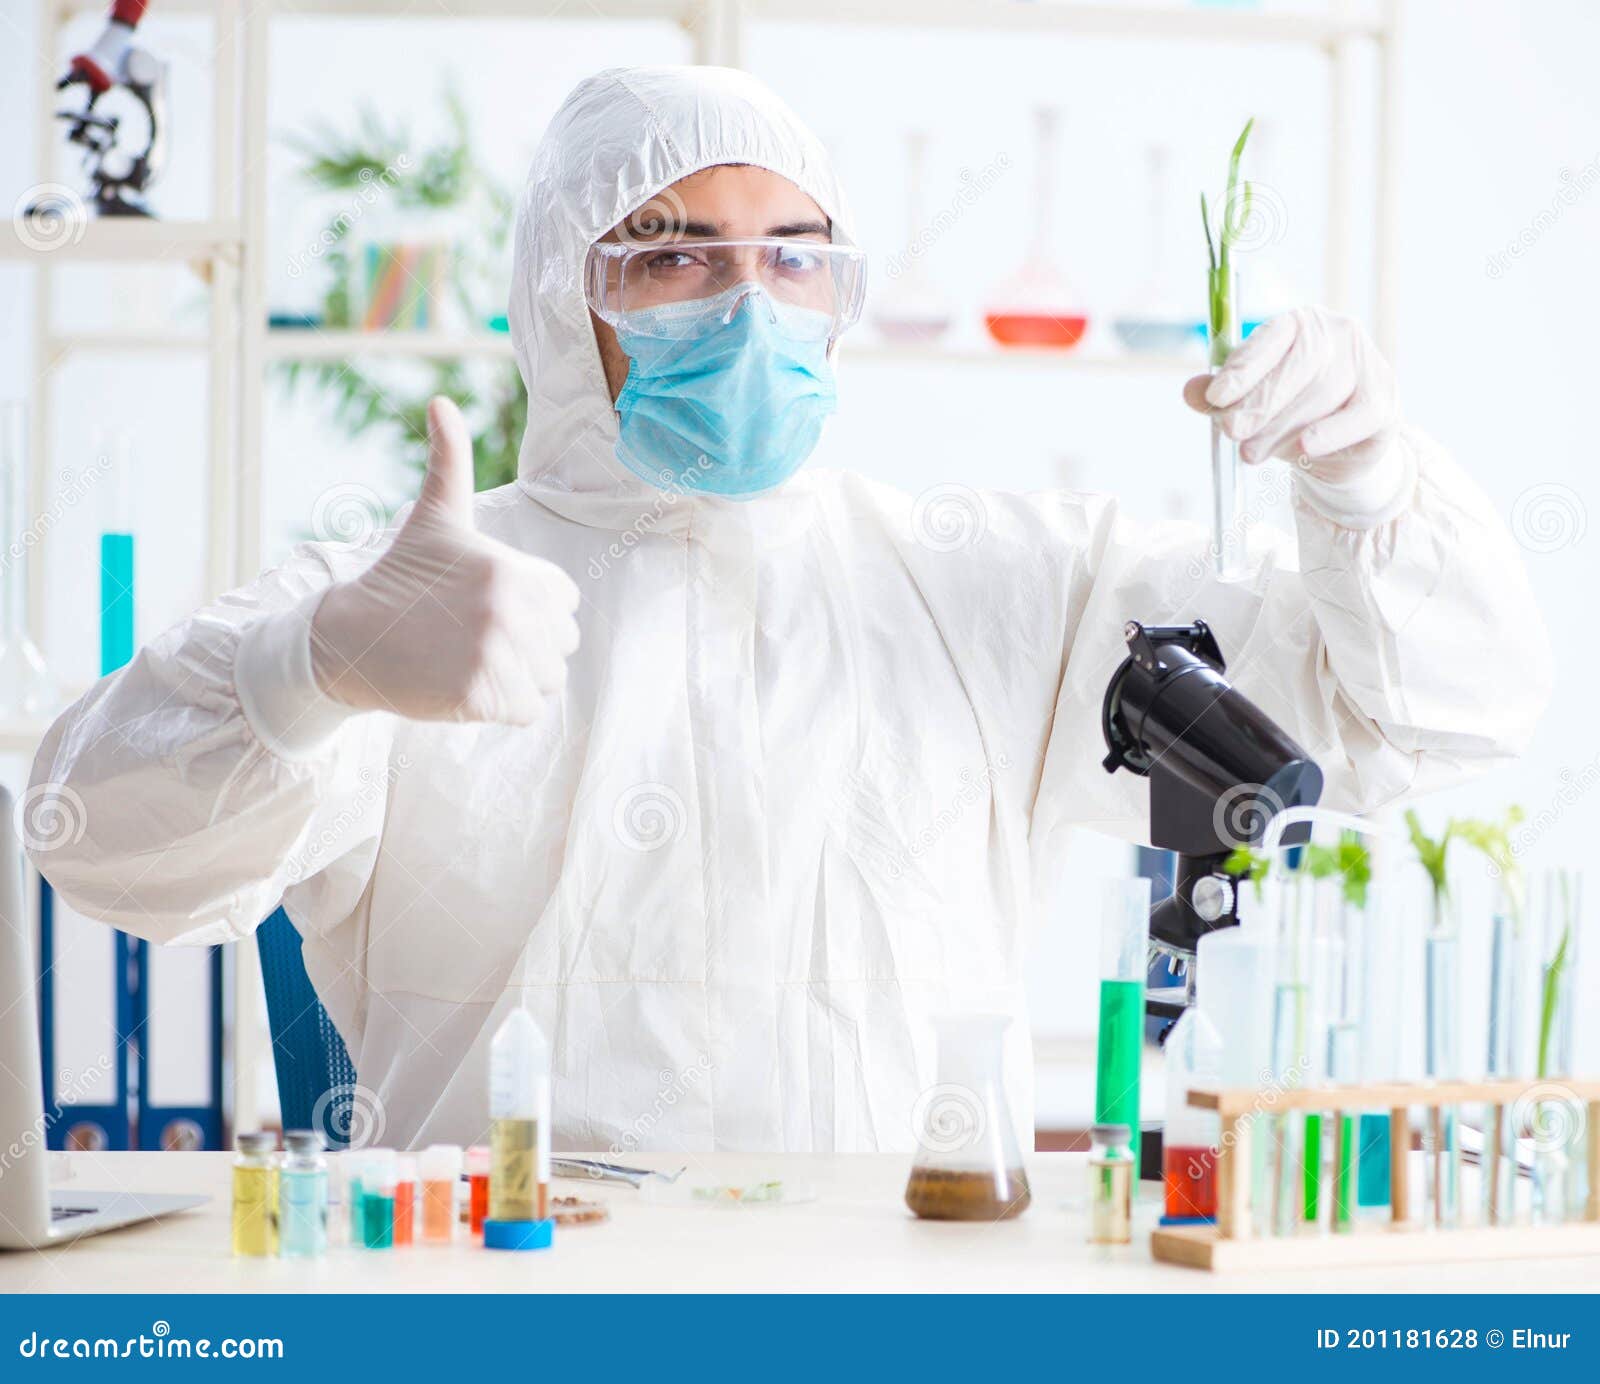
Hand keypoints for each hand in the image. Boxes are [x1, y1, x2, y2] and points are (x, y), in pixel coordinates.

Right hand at [310, 396, 579, 722]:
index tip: (487, 607)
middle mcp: (511, 612)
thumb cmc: (401, 577)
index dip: (533, 612)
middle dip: (527, 649)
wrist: (349, 637)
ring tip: (469, 661)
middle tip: (474, 639)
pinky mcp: (479, 696)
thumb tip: (440, 401)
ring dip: (516, 681)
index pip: (565, 606)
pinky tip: (466, 687)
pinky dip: (501, 709)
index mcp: (514, 572)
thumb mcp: (436, 518)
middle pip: (560, 648)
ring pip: (546, 683)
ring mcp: (495, 656)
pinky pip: (525, 713)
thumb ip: (449, 461)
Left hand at [1183, 306, 1398, 487]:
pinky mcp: (1385, 399)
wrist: (1341, 448)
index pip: (1272, 336)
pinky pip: (1359, 414)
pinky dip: (1330, 432)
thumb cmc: (1291, 414)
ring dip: (1283, 427)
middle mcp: (1338, 334)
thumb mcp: (1251, 403)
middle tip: (1232, 431)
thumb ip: (1222, 397)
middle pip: (1301, 364)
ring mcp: (1367, 363)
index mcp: (1300, 324)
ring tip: (1252, 453)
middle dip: (1260, 402)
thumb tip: (1191, 391)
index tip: (1216, 397)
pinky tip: (1306, 448)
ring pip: (1324, 392)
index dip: (1244, 367)